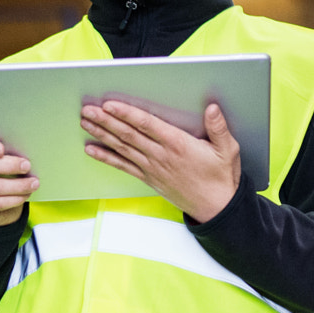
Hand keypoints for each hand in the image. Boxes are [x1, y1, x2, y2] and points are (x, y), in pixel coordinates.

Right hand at [0, 135, 36, 226]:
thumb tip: (29, 151)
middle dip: (8, 165)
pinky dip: (13, 199)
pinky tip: (25, 195)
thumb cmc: (5, 170)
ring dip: (17, 185)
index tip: (1, 149)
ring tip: (33, 183)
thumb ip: (11, 152)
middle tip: (27, 166)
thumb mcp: (6, 157)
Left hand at [79, 100, 240, 222]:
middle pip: (128, 135)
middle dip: (106, 121)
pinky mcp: (149, 178)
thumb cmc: (221, 177)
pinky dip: (106, 157)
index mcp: (178, 144)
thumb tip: (212, 107)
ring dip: (102, 134)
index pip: (146, 125)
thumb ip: (218, 128)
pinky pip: (124, 166)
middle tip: (88, 109)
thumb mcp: (228, 149)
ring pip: (122, 148)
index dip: (127, 114)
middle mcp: (161, 155)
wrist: (216, 208)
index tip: (110, 105)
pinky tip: (92, 150)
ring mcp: (152, 168)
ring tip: (85, 122)